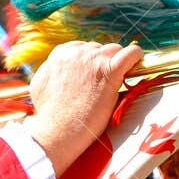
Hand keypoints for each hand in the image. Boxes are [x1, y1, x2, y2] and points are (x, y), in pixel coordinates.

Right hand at [25, 42, 141, 175]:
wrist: (57, 130)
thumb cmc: (48, 116)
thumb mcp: (40, 85)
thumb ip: (50, 72)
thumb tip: (55, 71)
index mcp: (60, 54)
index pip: (82, 48)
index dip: (90, 61)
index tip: (93, 74)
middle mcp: (77, 53)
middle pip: (99, 49)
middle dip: (103, 63)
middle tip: (103, 83)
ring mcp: (94, 61)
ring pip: (114, 50)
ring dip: (117, 62)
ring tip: (118, 78)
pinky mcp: (109, 72)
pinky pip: (130, 54)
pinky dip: (136, 56)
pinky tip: (138, 61)